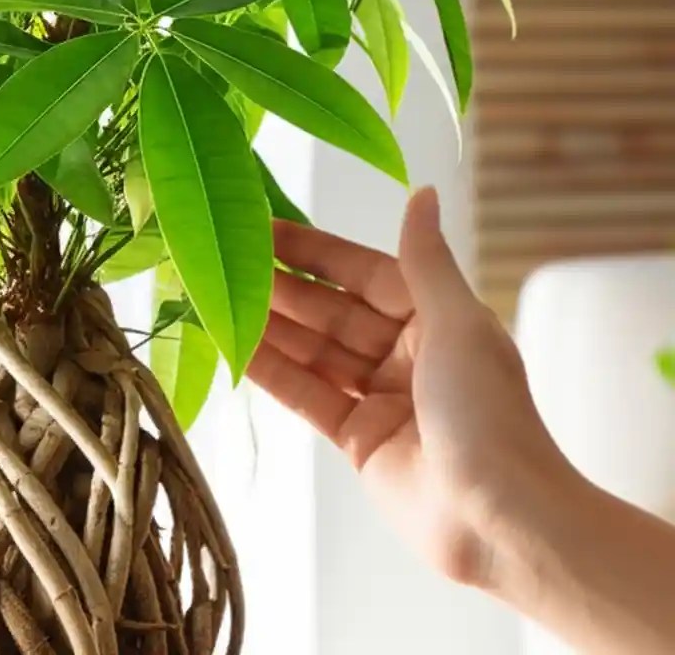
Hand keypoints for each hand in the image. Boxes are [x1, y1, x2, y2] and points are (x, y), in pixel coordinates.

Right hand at [247, 188, 574, 585]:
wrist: (496, 518)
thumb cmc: (489, 414)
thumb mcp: (456, 324)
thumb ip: (424, 262)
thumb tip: (423, 193)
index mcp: (438, 320)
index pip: (365, 273)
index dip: (316, 252)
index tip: (264, 227)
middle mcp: (407, 354)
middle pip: (332, 312)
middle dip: (281, 288)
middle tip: (222, 261)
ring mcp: (379, 398)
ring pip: (314, 352)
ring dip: (268, 326)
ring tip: (214, 297)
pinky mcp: (356, 439)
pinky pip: (307, 395)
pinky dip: (271, 372)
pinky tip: (234, 346)